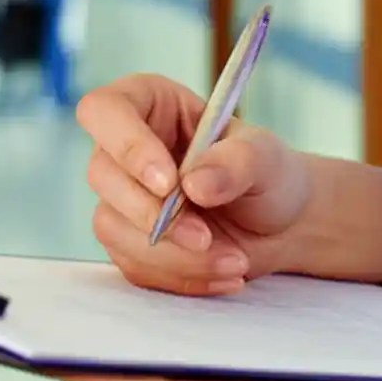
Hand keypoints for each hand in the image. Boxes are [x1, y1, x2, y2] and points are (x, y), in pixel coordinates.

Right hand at [76, 74, 312, 296]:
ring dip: (174, 255)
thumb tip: (195, 184)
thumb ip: (236, 162)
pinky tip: (222, 271)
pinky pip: (134, 264)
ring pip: (113, 227)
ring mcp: (120, 197)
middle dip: (153, 215)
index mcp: (149, 104)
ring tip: (234, 260)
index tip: (168, 182)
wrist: (278, 225)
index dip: (127, 145)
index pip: (105, 110)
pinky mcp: (128, 240)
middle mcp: (124, 148)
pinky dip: (181, 276)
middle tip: (205, 236)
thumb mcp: (265, 157)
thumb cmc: (267, 175)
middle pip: (103, 174)